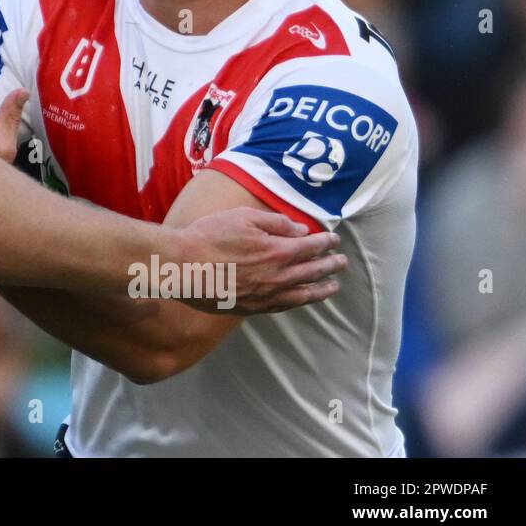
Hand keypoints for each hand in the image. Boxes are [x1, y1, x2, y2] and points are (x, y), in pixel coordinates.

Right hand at [175, 207, 346, 314]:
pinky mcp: (254, 307)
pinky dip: (300, 301)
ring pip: (304, 293)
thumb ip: (275, 222)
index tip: (334, 240)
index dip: (326, 242)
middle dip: (330, 265)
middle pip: (313, 271)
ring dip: (322, 288)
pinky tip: (303, 298)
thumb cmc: (209, 237)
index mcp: (278, 250)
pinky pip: (285, 306)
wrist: (183, 266)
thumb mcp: (243, 217)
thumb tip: (299, 230)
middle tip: (342, 262)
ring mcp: (267, 294)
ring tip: (333, 286)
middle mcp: (279, 275)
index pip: (311, 246)